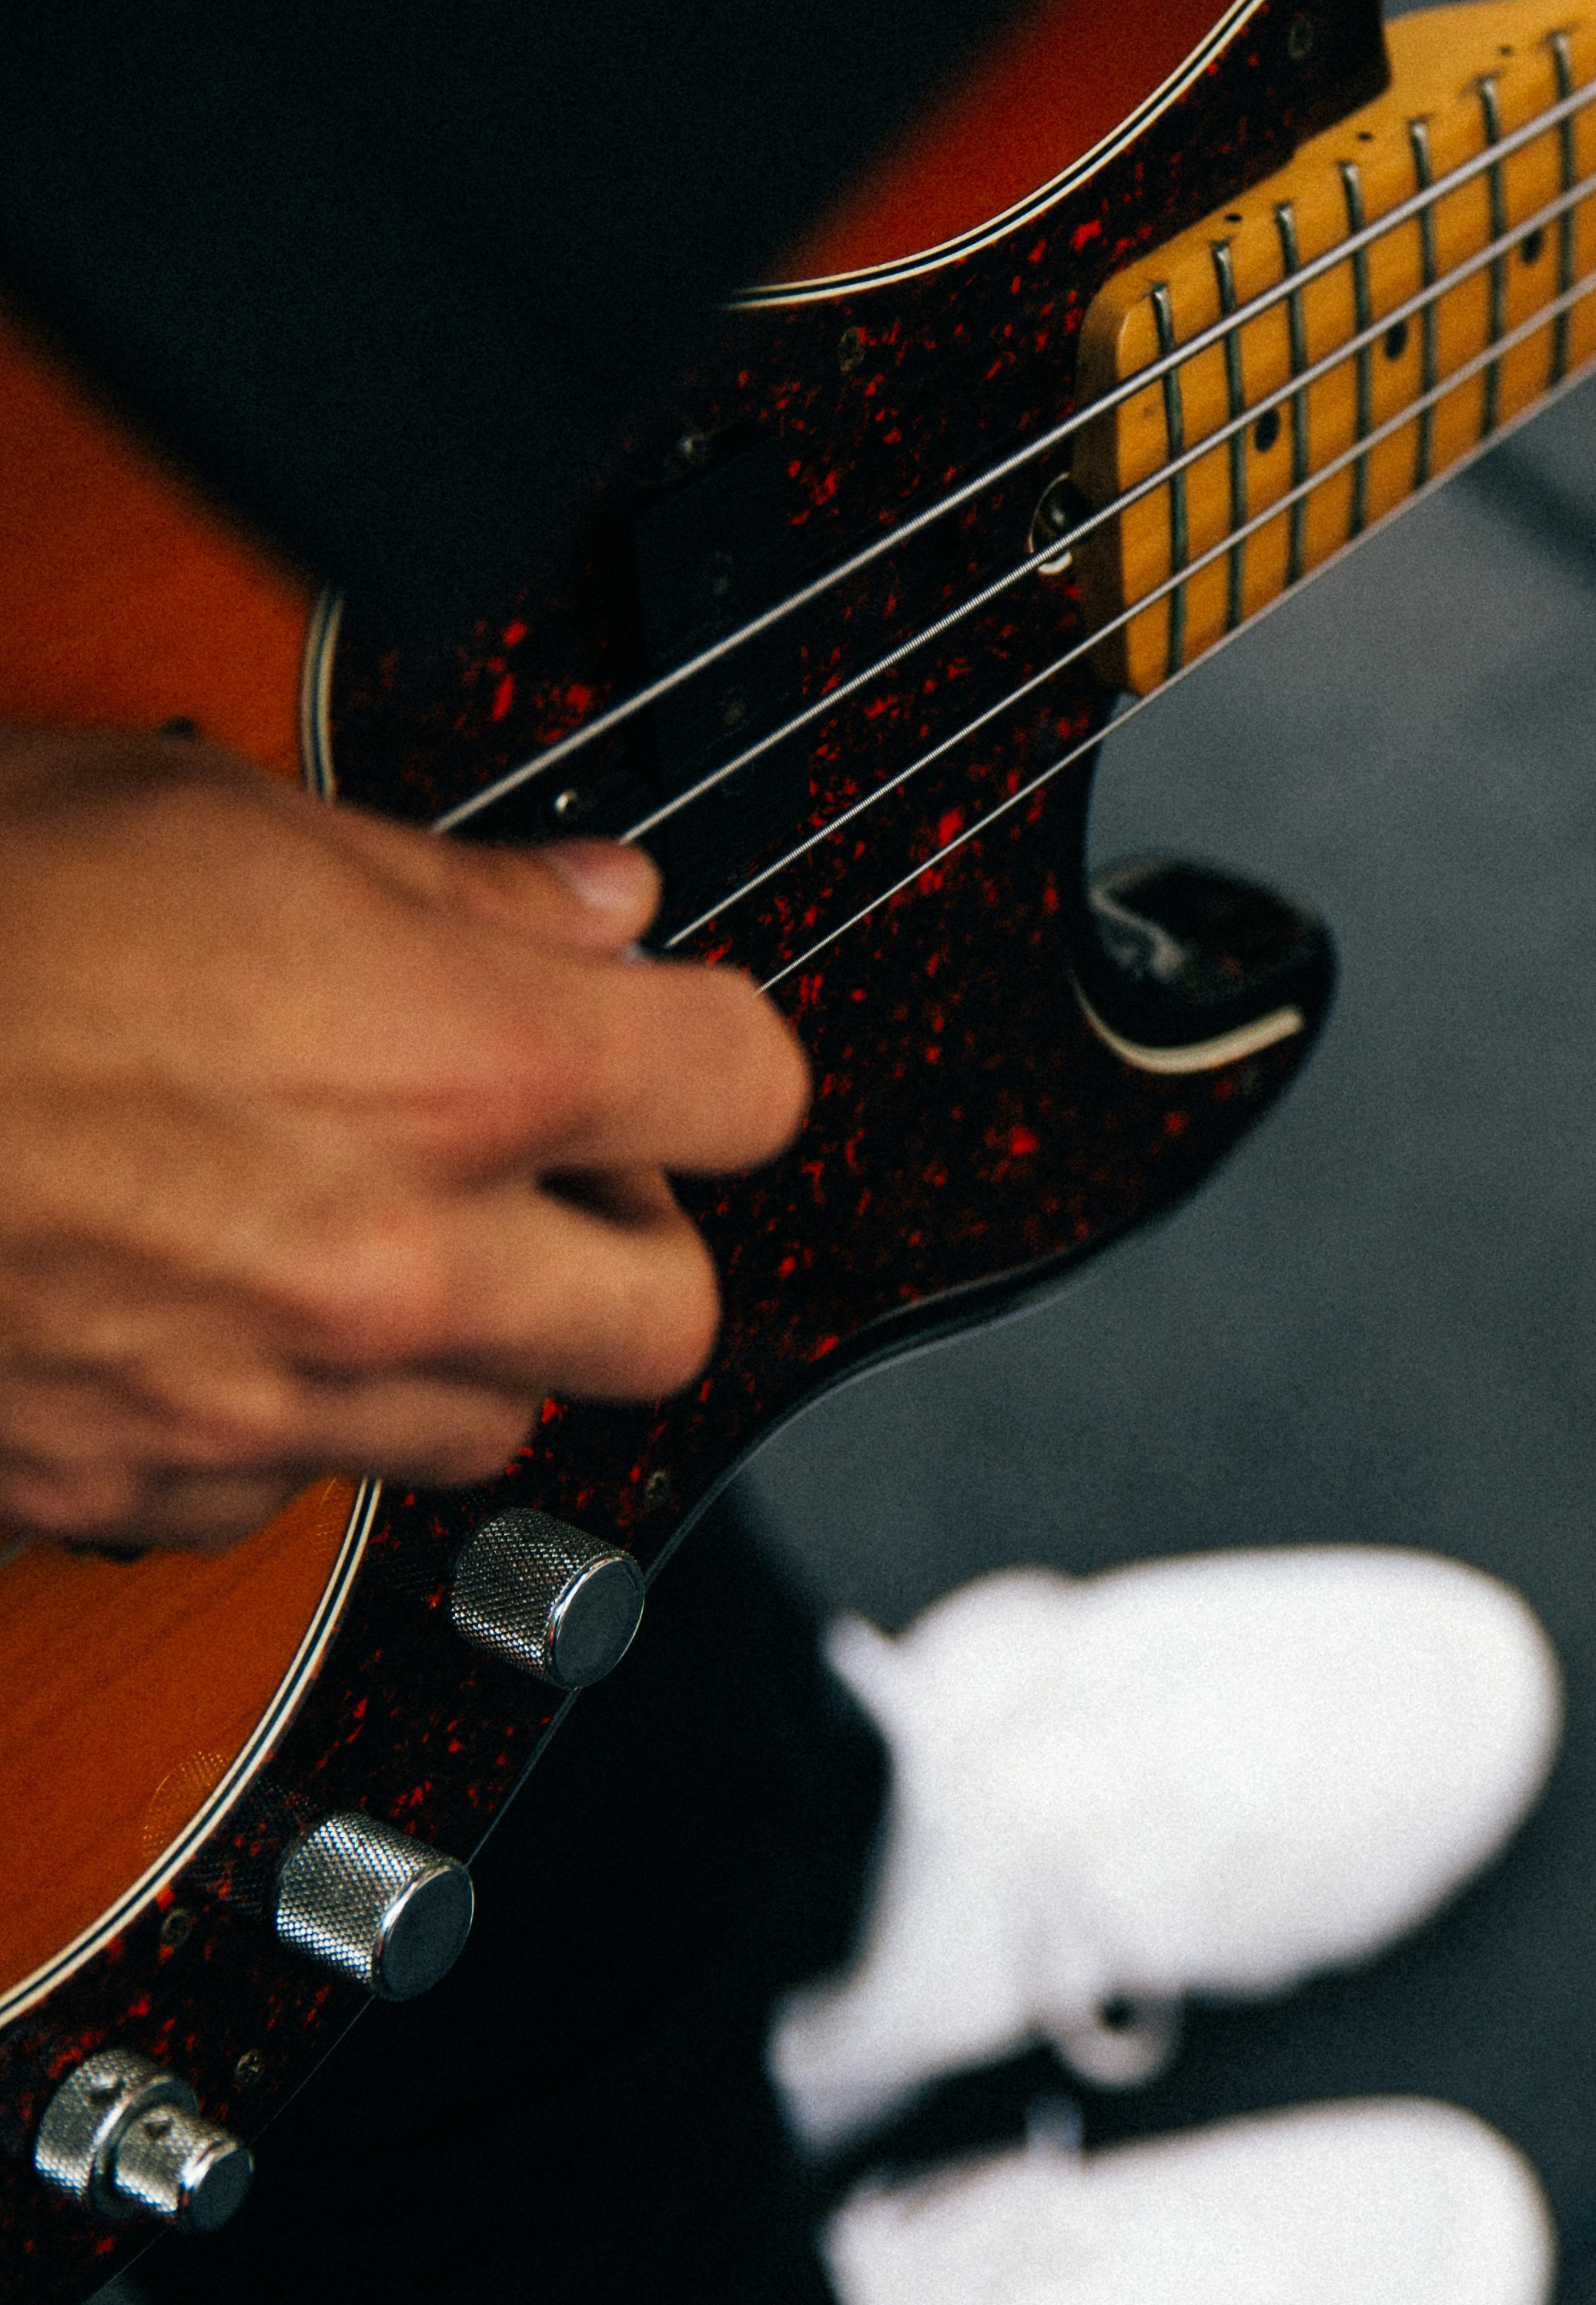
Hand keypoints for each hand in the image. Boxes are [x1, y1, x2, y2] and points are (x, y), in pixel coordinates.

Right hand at [0, 724, 808, 1550]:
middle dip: (628, 1239)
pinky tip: (200, 1309)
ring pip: (491, 1428)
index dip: (717, 1050)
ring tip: (351, 1223)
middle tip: (540, 1160)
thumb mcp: (195, 813)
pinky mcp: (133, 1492)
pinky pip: (290, 1490)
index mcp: (452, 1065)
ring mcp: (267, 1404)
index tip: (668, 1033)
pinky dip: (283, 1418)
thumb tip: (594, 907)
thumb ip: (444, 884)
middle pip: (668, 1317)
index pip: (754, 1084)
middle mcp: (395, 1265)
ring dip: (466, 1337)